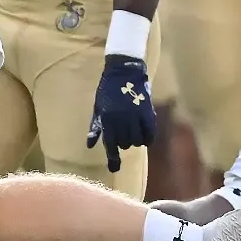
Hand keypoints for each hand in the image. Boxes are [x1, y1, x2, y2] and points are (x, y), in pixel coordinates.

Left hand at [87, 54, 155, 172]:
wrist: (124, 72)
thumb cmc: (107, 91)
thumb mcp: (98, 108)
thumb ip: (96, 127)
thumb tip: (90, 145)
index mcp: (106, 119)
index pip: (110, 144)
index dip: (112, 158)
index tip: (114, 169)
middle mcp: (120, 120)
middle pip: (125, 144)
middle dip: (123, 143)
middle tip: (123, 135)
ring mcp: (135, 117)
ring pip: (137, 141)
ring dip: (135, 140)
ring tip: (133, 132)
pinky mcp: (147, 113)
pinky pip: (150, 133)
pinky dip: (148, 137)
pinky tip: (146, 135)